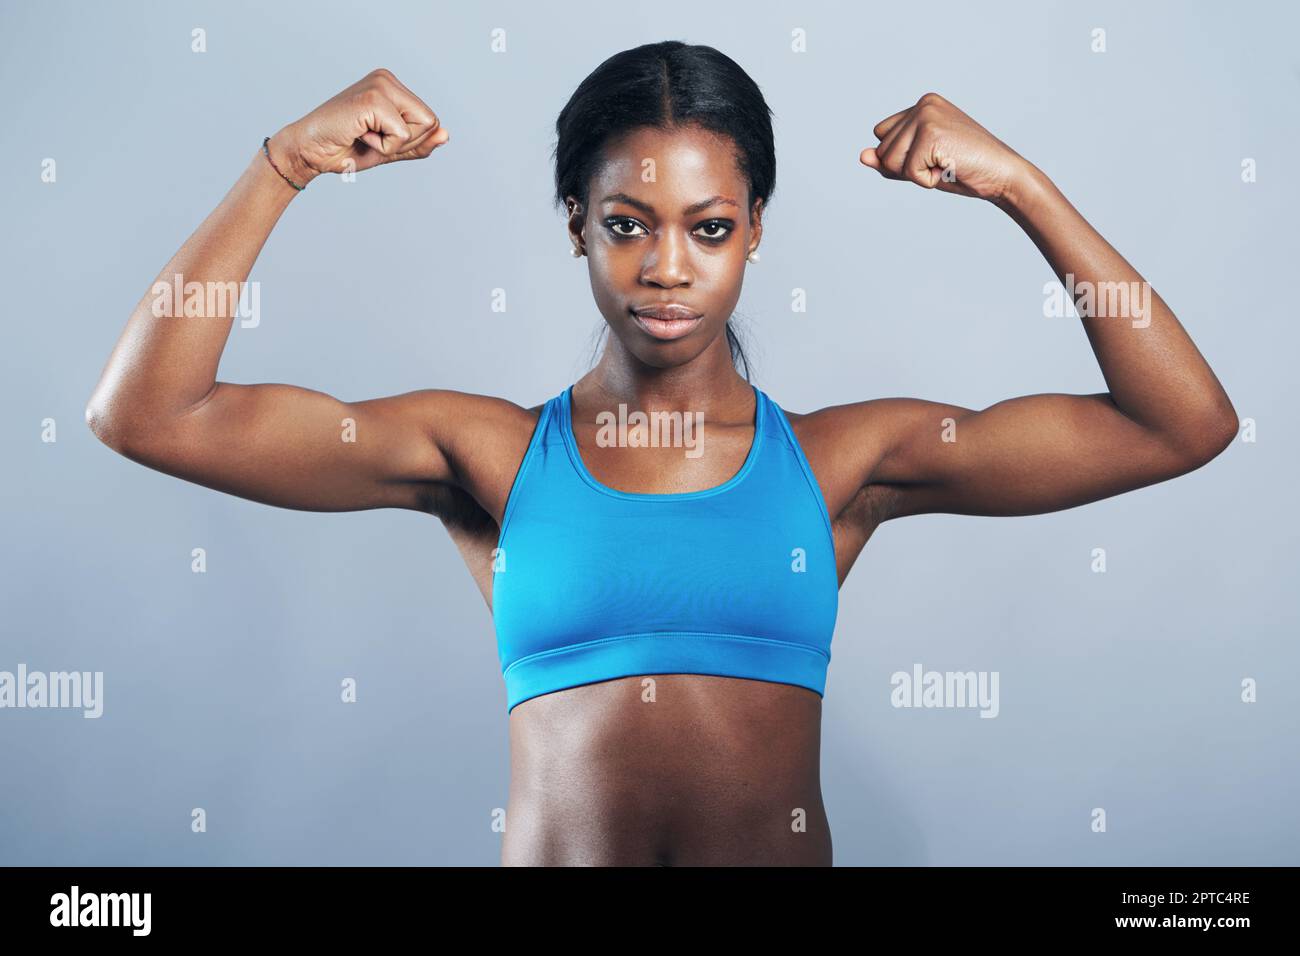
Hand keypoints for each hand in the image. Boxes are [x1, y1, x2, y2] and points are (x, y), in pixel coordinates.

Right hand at [269, 68, 448, 182]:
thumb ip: (420, 143)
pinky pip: (402, 136)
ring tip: (364, 134)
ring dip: (393, 145)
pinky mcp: (372, 99)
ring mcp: (380, 85)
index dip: (411, 141)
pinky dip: (382, 147)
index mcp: (393, 85)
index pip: (431, 121)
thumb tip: (446, 134)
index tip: (378, 137)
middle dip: (406, 143)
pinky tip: (358, 134)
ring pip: (421, 128)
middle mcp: (387, 78)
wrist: (310, 151)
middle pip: (431, 123)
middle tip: (371, 137)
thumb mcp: (391, 149)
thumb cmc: (346, 148)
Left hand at [859, 92, 1027, 203]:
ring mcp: (927, 115)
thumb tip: (862, 156)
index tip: (934, 156)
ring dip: (916, 175)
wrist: (1002, 176)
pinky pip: (908, 172)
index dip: (902, 158)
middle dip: (907, 168)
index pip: (881, 137)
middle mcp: (923, 104)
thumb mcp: (919, 166)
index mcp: (921, 105)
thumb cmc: (963, 171)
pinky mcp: (931, 133)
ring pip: (890, 161)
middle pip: (883, 150)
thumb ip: (889, 162)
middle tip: (942, 163)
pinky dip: (926, 181)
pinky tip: (949, 168)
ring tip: (945, 165)